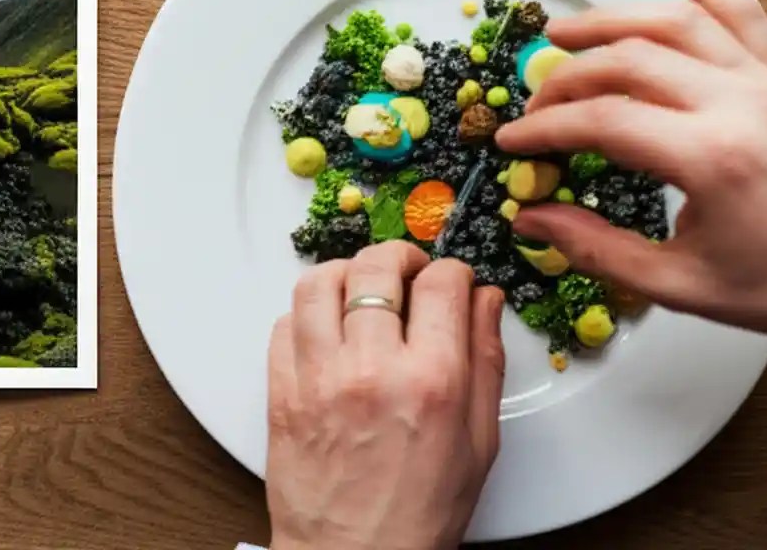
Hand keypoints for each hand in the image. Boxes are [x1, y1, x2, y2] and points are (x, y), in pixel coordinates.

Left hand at [265, 242, 504, 549]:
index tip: (452, 279)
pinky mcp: (282, 391)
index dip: (452, 270)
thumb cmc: (420, 511)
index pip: (441, 282)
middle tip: (407, 270)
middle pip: (376, 268)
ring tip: (361, 289)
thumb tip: (484, 300)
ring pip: (318, 283)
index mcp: (432, 380)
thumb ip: (485, 360)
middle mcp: (372, 368)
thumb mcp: (480, 440)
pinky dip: (307, 313)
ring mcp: (319, 377)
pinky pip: (283, 323)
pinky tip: (327, 328)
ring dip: (344, 274)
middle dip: (398, 256)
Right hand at [496, 0, 766, 341]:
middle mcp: (741, 106)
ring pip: (675, 22)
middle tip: (535, 106)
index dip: (546, 127)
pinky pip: (738, 10)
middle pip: (629, 62)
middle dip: (567, 80)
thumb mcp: (680, 284)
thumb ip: (597, 248)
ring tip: (564, 32)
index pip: (604, 120)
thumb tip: (532, 219)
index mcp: (713, 159)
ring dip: (610, 19)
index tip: (513, 140)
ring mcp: (766, 83)